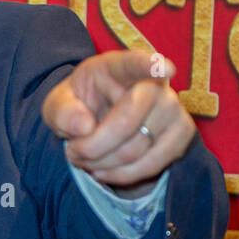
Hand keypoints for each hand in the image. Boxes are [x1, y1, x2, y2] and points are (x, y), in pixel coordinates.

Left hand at [41, 50, 196, 192]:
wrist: (99, 126)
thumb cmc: (79, 108)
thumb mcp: (56, 106)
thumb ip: (62, 112)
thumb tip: (85, 127)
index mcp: (118, 67)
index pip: (135, 63)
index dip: (149, 65)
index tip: (163, 69)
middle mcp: (153, 84)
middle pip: (126, 121)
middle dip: (93, 147)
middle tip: (73, 152)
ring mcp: (172, 108)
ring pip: (136, 149)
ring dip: (102, 164)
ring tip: (85, 160)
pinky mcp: (181, 134)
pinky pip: (151, 165)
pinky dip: (122, 175)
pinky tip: (104, 170)